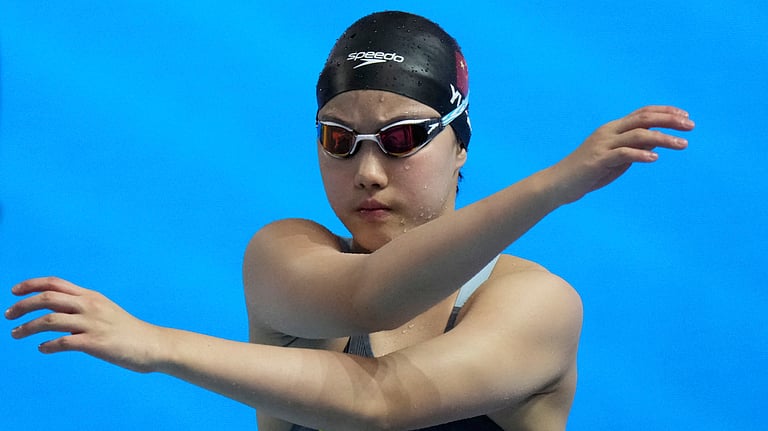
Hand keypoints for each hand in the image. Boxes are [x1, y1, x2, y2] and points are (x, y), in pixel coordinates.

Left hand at [6, 277, 161, 372]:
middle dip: (22, 305)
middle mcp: (90, 306)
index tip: (14, 291)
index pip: (55, 283)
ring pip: (49, 320)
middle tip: (7, 315)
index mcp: (91, 296)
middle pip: (47, 298)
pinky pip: (62, 342)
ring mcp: (92, 324)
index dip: (31, 285)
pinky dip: (47, 345)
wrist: (153, 344)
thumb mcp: (105, 310)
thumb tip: (58, 311)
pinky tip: (42, 349)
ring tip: (15, 334)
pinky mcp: (95, 342)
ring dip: (27, 327)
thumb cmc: (128, 331)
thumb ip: (83, 307)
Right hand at [548, 105, 694, 204]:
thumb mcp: (613, 160)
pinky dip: (641, 154)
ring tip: (683, 144)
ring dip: (663, 138)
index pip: (642, 113)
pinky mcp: (598, 160)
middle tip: (690, 126)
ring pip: (638, 134)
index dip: (665, 112)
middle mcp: (608, 132)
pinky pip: (623, 153)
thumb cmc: (586, 174)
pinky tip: (655, 158)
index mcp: (612, 129)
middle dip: (670, 120)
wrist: (558, 184)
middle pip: (644, 118)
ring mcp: (602, 145)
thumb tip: (652, 146)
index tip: (685, 117)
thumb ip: (630, 150)